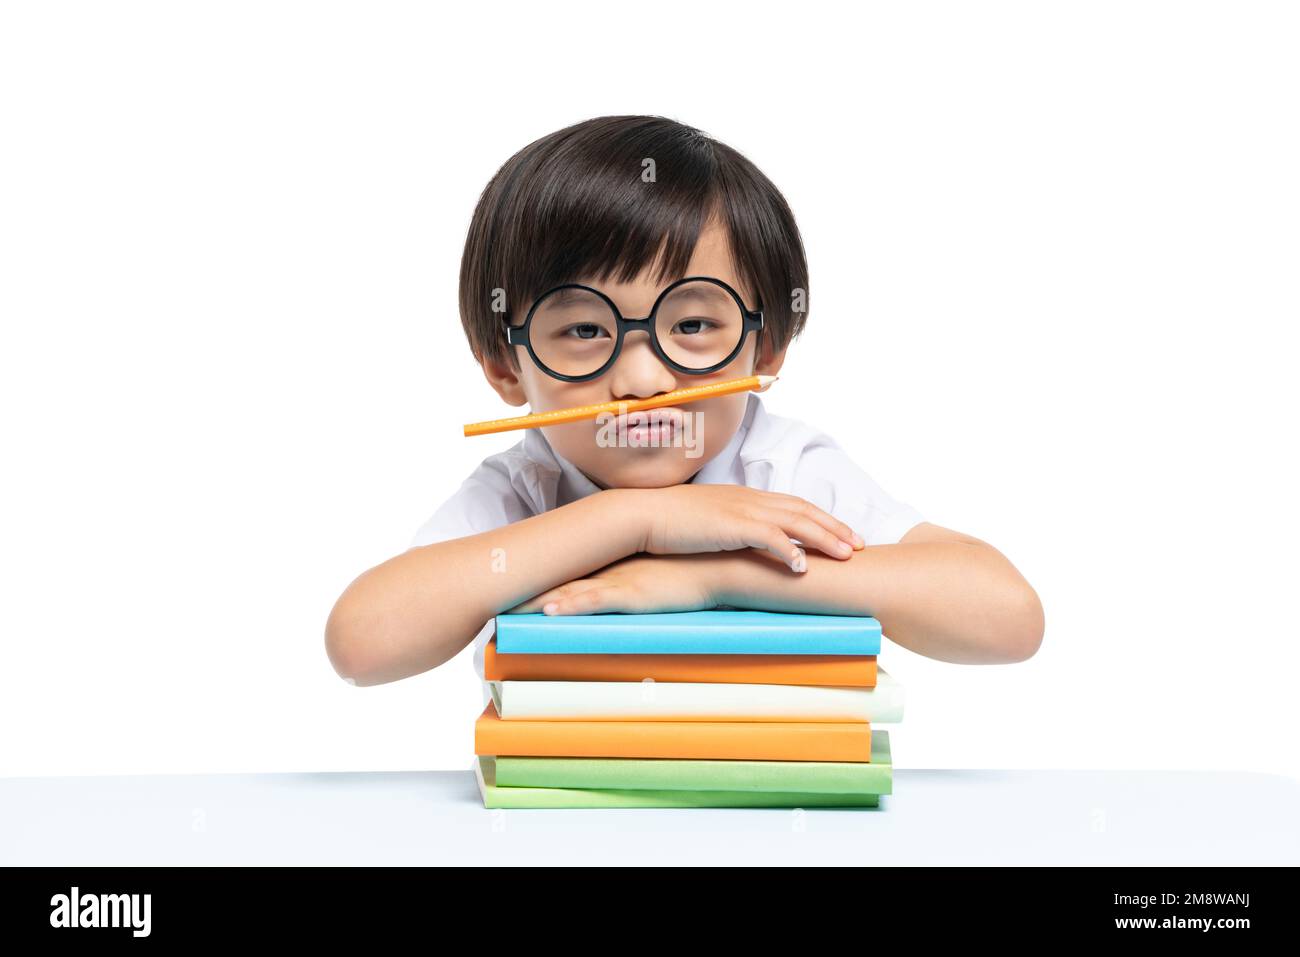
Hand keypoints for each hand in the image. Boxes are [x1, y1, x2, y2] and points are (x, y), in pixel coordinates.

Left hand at [506, 553, 722, 615]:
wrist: (721, 566)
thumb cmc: (691, 574)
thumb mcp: (654, 579)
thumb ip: (635, 584)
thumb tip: (623, 597)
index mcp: (611, 564)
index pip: (566, 570)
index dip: (538, 577)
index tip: (508, 584)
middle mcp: (609, 569)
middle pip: (558, 578)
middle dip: (525, 588)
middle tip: (492, 597)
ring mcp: (619, 580)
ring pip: (569, 591)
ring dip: (539, 601)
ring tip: (508, 611)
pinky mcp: (633, 594)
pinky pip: (595, 601)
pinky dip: (571, 606)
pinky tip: (550, 612)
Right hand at [630, 484, 864, 571]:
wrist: (642, 515)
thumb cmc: (669, 522)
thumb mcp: (708, 522)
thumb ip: (730, 528)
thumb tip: (741, 543)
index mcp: (745, 497)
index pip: (792, 504)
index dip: (820, 519)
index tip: (842, 533)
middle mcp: (749, 500)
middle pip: (803, 510)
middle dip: (835, 527)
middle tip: (860, 545)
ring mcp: (741, 510)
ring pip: (795, 522)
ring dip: (824, 538)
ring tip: (847, 555)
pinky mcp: (730, 526)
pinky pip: (769, 538)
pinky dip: (789, 551)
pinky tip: (803, 567)